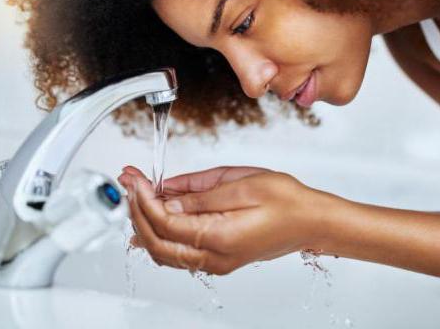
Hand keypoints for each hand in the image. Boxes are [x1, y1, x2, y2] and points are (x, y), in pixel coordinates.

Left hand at [117, 165, 334, 274]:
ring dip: (144, 222)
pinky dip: (158, 233)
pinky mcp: (217, 257)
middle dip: (136, 210)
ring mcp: (215, 261)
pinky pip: (177, 252)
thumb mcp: (241, 185)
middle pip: (157, 242)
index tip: (135, 179)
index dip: (144, 200)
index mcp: (219, 238)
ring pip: (163, 251)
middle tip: (127, 182)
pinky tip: (150, 216)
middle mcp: (213, 257)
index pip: (165, 223)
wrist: (312, 221)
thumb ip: (199, 195)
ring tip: (134, 193)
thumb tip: (166, 200)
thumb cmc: (286, 200)